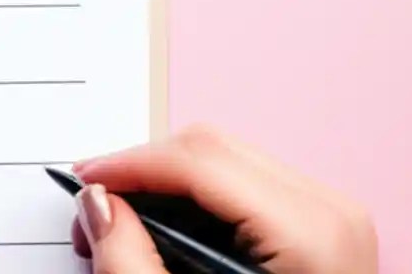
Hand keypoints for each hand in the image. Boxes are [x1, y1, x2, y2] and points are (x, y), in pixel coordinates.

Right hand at [70, 125, 377, 273]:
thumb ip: (132, 262)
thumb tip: (98, 204)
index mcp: (309, 233)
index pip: (199, 161)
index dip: (128, 165)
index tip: (82, 183)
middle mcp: (328, 212)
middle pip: (209, 149)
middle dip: (140, 173)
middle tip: (94, 214)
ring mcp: (329, 217)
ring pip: (222, 161)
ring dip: (162, 186)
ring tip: (122, 231)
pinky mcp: (319, 229)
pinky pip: (242, 186)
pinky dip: (193, 202)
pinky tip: (164, 236)